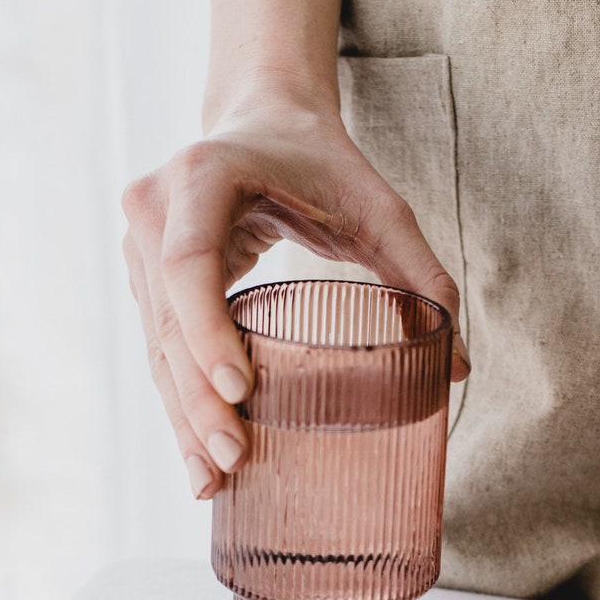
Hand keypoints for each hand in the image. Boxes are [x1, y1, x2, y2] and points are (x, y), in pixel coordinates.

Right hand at [121, 103, 468, 500]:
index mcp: (203, 177)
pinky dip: (180, 403)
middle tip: (232, 460)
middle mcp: (154, 209)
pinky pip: (159, 350)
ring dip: (182, 417)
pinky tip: (199, 455)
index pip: (190, 261)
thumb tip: (460, 368)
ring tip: (211, 481)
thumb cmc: (321, 162)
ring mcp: (139, 246)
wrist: (263, 118)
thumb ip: (423, 276)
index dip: (207, 328)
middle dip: (198, 398)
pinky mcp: (144, 280)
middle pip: (167, 319)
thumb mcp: (380, 208)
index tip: (240, 389)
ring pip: (156, 346)